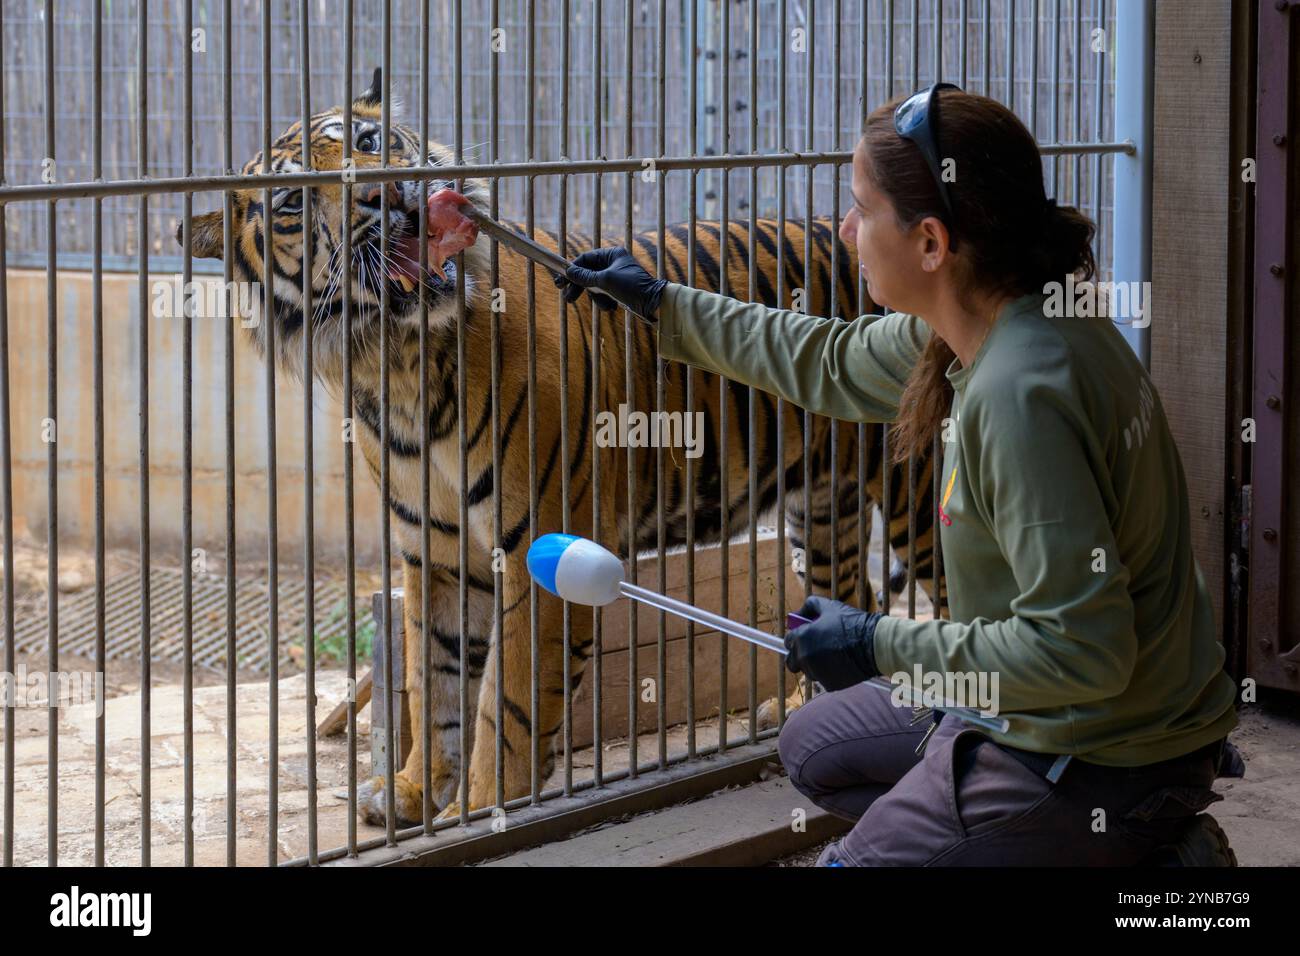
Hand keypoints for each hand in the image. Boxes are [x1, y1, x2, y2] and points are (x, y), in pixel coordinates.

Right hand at [551, 246, 667, 322]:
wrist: (654, 303)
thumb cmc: (632, 287)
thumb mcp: (606, 281)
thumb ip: (586, 277)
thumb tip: (568, 271)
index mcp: (612, 254)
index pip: (586, 259)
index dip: (573, 270)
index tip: (562, 281)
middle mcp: (613, 263)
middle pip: (588, 273)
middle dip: (580, 287)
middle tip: (568, 298)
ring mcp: (616, 277)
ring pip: (595, 287)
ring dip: (596, 298)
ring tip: (605, 305)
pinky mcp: (619, 290)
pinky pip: (604, 295)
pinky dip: (605, 302)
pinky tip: (612, 307)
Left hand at [783, 595, 881, 691]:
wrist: (874, 645)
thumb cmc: (851, 623)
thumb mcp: (829, 606)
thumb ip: (809, 606)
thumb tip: (798, 613)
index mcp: (801, 638)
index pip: (788, 642)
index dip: (796, 638)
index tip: (806, 637)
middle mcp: (804, 657)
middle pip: (793, 661)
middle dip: (800, 655)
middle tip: (815, 649)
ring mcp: (816, 672)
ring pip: (809, 671)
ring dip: (815, 665)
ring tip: (833, 654)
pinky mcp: (829, 684)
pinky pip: (823, 679)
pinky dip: (829, 674)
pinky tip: (841, 663)